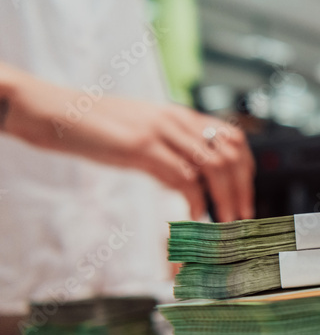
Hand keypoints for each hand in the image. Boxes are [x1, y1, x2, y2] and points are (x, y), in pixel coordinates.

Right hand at [2, 68, 254, 221]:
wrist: (57, 112)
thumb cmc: (98, 127)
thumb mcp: (144, 132)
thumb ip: (171, 149)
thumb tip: (192, 180)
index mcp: (181, 115)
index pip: (234, 139)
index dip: (246, 171)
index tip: (246, 198)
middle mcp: (177, 120)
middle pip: (231, 155)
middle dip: (242, 191)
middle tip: (242, 218)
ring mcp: (161, 132)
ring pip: (214, 166)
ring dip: (225, 199)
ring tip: (225, 222)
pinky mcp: (142, 147)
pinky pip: (183, 177)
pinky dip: (196, 202)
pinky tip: (194, 217)